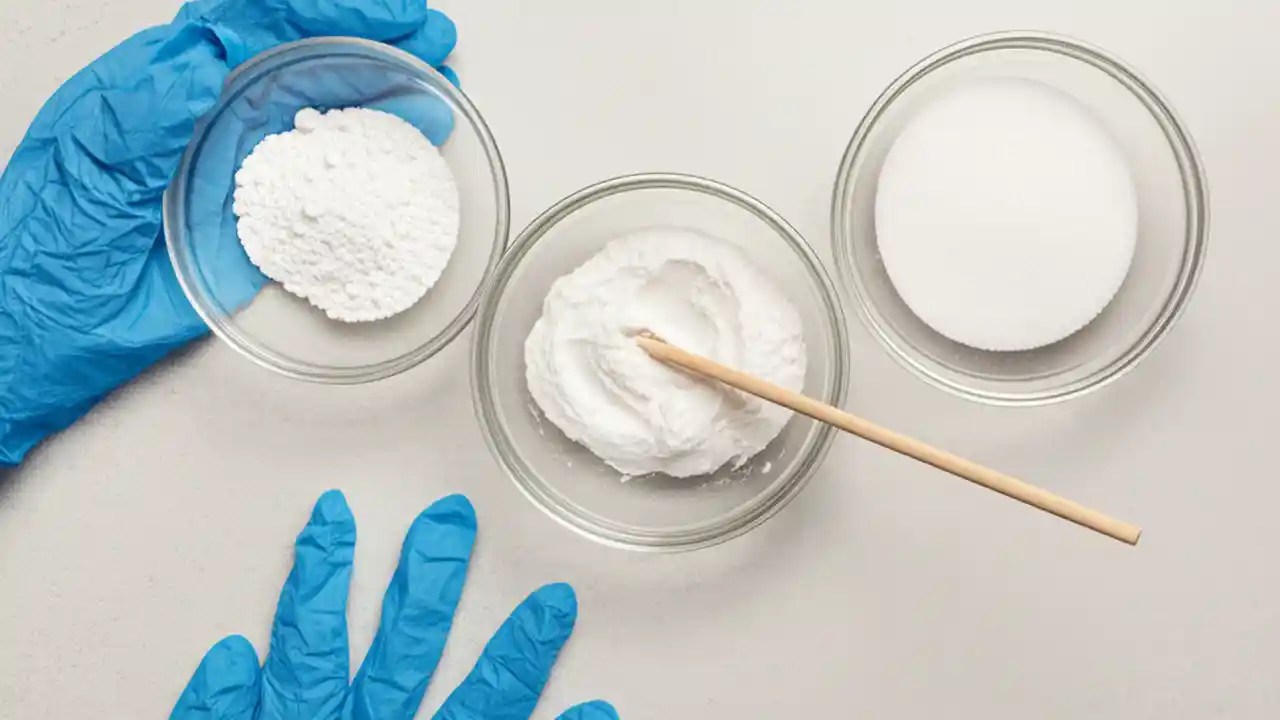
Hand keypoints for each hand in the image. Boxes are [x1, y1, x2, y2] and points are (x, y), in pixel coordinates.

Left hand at [0, 0, 457, 464]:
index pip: (253, 17)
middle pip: (300, 53)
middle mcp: (206, 111)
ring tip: (436, 91)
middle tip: (433, 46)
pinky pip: (321, 172)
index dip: (327, 8)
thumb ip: (139, 118)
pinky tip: (408, 147)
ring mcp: (236, 159)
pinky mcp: (258, 210)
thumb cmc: (45, 257)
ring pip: (320, 106)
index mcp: (162, 84)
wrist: (43, 339)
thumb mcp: (85, 177)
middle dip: (373, 41)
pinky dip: (369, 154)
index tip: (389, 17)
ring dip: (382, 91)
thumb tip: (197, 63)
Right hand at [171, 492, 616, 719]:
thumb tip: (232, 654)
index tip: (336, 514)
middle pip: (403, 649)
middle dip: (429, 583)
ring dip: (515, 650)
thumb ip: (215, 719)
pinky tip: (600, 709)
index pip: (310, 638)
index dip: (320, 573)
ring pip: (473, 702)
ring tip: (556, 604)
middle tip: (455, 521)